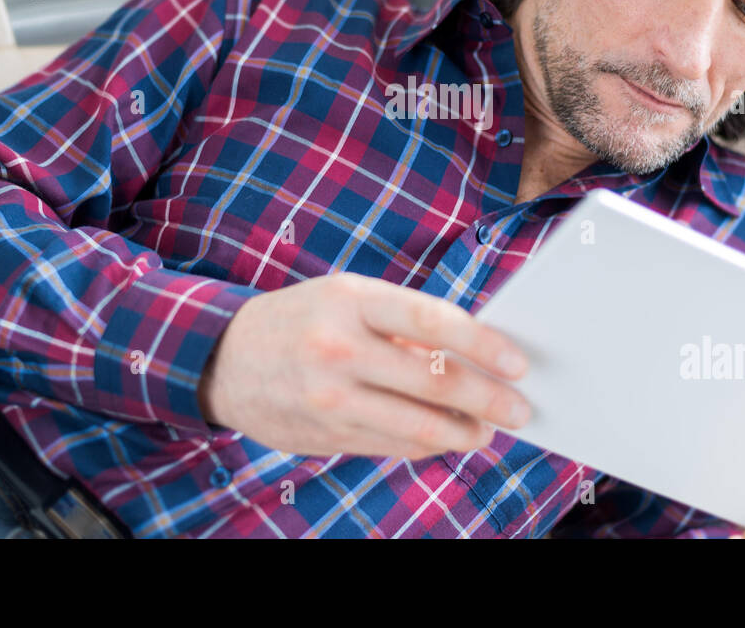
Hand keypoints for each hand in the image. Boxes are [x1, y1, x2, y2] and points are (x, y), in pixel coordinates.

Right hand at [197, 272, 530, 459]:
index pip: (431, 320)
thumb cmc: (304, 318)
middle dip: (489, 399)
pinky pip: (395, 446)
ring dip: (466, 432)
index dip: (482, 343)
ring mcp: (331, 398)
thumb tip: (477, 354)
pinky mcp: (327, 436)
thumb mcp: (346, 298)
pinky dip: (431, 443)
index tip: (518, 363)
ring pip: (420, 426)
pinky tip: (449, 437)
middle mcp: (339, 349)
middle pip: (435, 381)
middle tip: (520, 409)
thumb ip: (405, 323)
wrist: (223, 358)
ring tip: (490, 429)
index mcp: (350, 299)